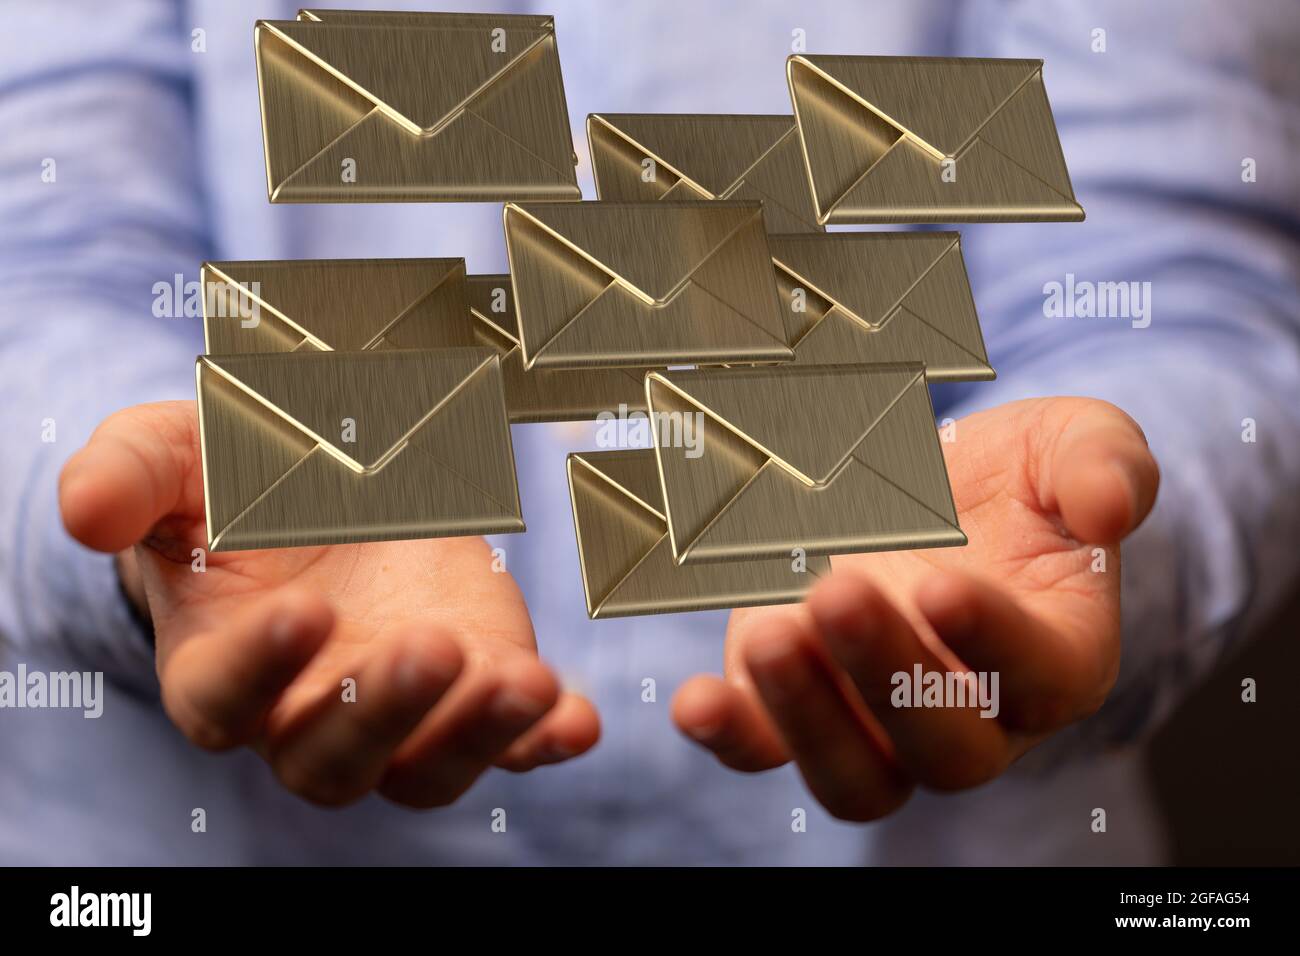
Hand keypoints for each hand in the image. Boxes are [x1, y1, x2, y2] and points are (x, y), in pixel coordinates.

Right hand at [60, 401, 598, 807]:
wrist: (324, 483)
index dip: (260, 668)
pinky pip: (506, 744)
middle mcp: (306, 712)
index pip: (226, 698)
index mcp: (219, 667)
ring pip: (425, 769)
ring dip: (476, 736)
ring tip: (525, 683)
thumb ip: (126, 478)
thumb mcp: (174, 456)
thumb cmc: (232, 479)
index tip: (305, 610)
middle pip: (331, 758)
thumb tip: (80, 513)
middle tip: (427, 649)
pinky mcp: (471, 689)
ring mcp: (399, 711)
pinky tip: (576, 718)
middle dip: (380, 712)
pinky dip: (541, 740)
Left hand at [671, 397, 1158, 820]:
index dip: (993, 643)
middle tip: (838, 592)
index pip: (1039, 679)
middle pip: (947, 750)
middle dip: (889, 678)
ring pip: (859, 777)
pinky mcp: (800, 706)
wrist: (932, 491)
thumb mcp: (1073, 442)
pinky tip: (698, 701)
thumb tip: (1113, 511)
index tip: (942, 584)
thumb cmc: (1014, 476)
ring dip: (811, 719)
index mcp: (1057, 657)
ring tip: (770, 635)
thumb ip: (1105, 465)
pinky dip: (734, 736)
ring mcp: (881, 722)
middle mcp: (975, 715)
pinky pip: (767, 752)